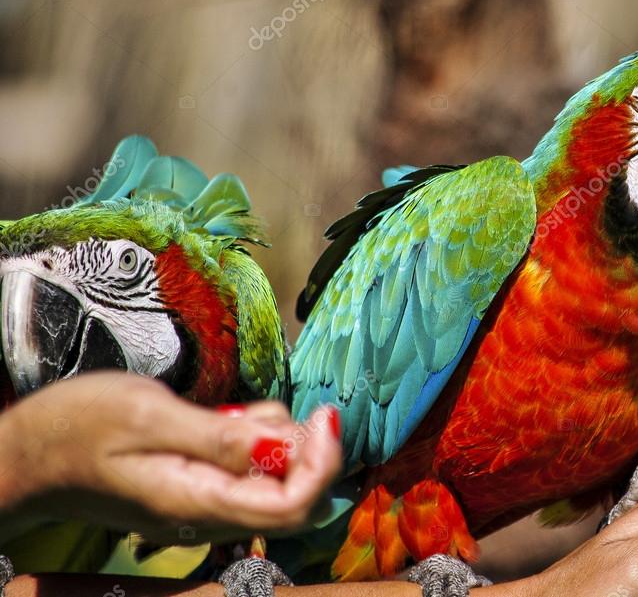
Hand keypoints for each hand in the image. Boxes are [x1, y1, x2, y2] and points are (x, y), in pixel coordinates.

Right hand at [0, 372, 340, 544]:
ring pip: (273, 479)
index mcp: (199, 502)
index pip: (294, 506)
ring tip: (229, 411)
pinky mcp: (197, 487)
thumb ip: (222, 437)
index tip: (323, 415)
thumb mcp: (151, 417)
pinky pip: (247, 469)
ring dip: (273, 437)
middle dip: (302, 447)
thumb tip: (288, 446)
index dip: (324, 464)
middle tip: (265, 408)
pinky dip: (251, 438)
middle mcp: (208, 514)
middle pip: (294, 496)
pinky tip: (222, 418)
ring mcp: (203, 504)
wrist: (26, 453)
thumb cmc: (77, 428)